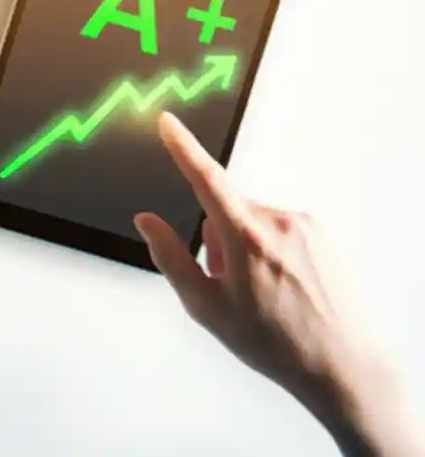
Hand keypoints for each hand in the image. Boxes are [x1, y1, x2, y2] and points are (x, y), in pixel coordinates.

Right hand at [136, 113, 419, 455]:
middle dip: (217, 237)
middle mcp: (279, 222)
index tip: (167, 123)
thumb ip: (170, 257)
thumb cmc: (274, 343)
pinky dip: (269, 247)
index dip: (182, 147)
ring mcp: (305, 225)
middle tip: (230, 283)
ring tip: (261, 289)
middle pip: (225, 209)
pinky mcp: (321, 231)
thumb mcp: (205, 307)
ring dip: (244, 243)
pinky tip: (280, 283)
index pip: (206, 179)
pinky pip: (278, 226)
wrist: (339, 363)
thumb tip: (147, 222)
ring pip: (251, 218)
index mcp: (247, 239)